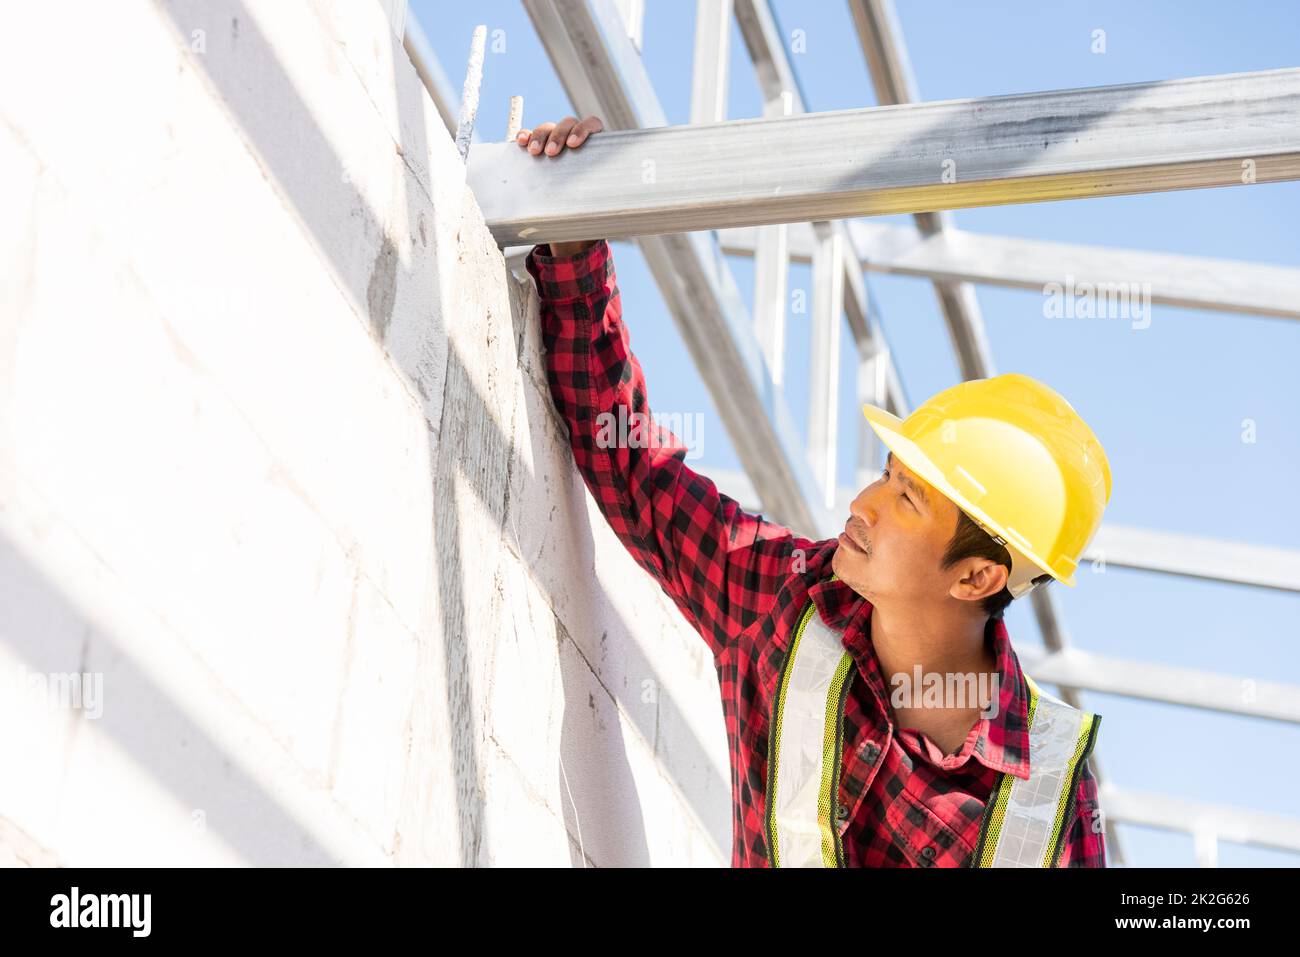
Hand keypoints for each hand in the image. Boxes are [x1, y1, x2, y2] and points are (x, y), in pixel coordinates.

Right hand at [516, 114, 604, 256]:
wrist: (571, 215)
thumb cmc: (590, 206)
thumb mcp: (599, 201)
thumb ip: (607, 197)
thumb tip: (628, 208)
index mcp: (595, 145)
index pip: (592, 125)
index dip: (583, 130)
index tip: (574, 145)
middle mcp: (575, 139)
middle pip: (567, 123)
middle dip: (558, 135)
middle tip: (551, 154)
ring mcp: (556, 142)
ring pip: (548, 128)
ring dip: (540, 136)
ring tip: (534, 152)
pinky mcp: (539, 149)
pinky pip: (531, 137)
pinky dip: (525, 136)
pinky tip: (520, 142)